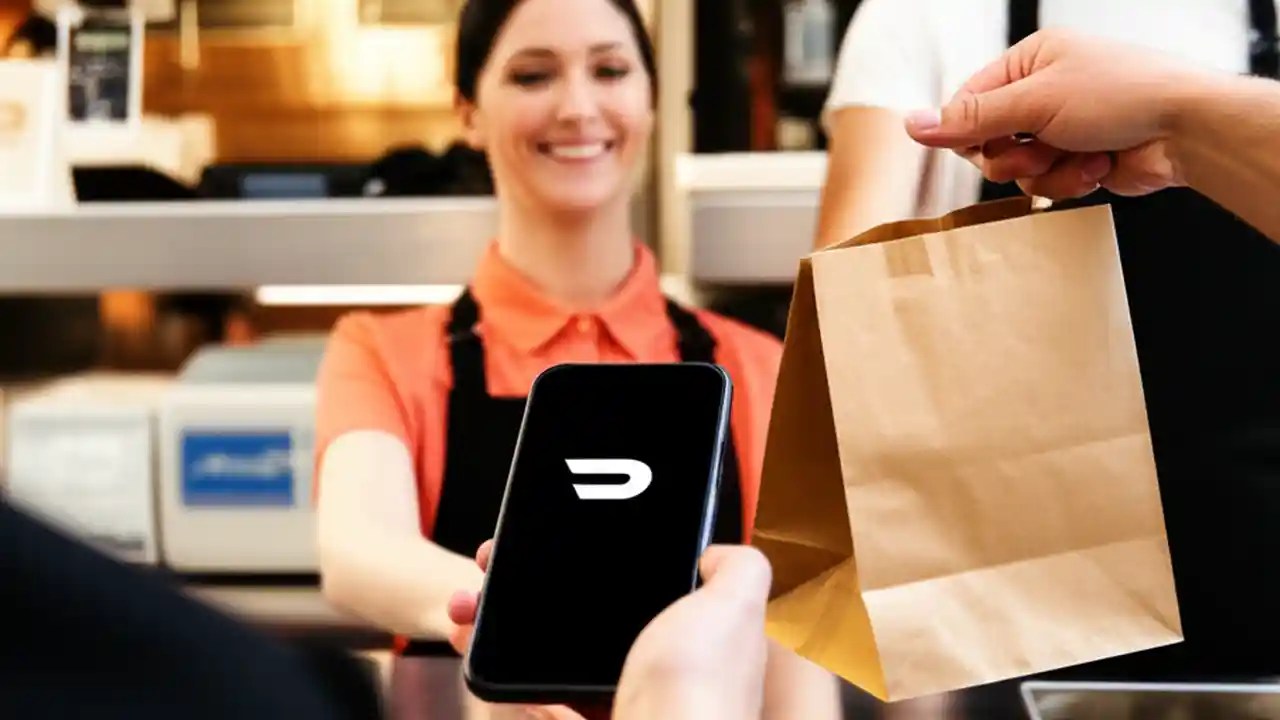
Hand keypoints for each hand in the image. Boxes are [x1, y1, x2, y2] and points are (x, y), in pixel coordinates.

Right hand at [448, 543, 774, 719]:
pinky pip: (529, 695)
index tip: (557, 544)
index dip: (595, 564)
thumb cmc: (697, 690)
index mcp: (692, 639)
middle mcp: (656, 671)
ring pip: (547, 655)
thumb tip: (717, 551)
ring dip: (502, 628)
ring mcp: (616, 702)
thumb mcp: (734, 606)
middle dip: (534, 594)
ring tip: (469, 609)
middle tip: (492, 577)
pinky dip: (498, 675)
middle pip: (582, 620)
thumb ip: (738, 569)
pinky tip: (478, 648)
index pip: (640, 590)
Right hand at [904, 29, 1206, 198]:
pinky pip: (1048, 183)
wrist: (1187, 130)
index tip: (975, 145)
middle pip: (988, 140)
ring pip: (1017, 168)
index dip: (966, 130)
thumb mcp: (1035, 102)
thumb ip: (970, 118)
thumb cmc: (1123, 94)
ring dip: (1047, 170)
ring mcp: (1061, 128)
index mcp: (1030, 61)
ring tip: (1080, 154)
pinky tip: (1099, 163)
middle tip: (1038, 148)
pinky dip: (1071, 179)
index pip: (969, 101)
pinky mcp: (1078, 159)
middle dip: (1012, 154)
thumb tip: (913, 123)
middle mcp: (1043, 92)